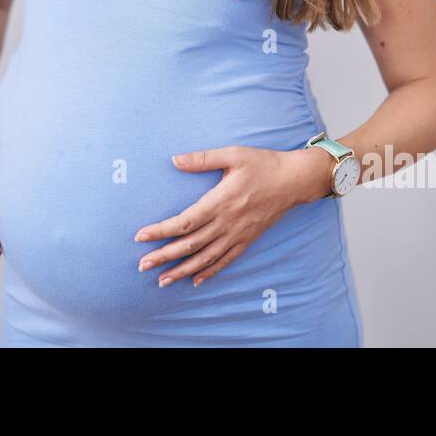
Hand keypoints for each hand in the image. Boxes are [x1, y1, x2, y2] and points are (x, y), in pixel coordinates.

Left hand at [133, 144, 334, 286]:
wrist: (295, 180)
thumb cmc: (263, 164)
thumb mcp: (233, 154)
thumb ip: (203, 159)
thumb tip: (175, 160)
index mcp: (220, 202)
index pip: (183, 222)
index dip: (160, 231)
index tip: (140, 237)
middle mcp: (227, 223)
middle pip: (190, 245)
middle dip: (164, 256)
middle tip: (142, 266)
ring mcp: (238, 234)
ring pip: (206, 258)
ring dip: (182, 270)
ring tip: (162, 280)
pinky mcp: (248, 239)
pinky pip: (226, 260)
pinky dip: (210, 272)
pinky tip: (195, 280)